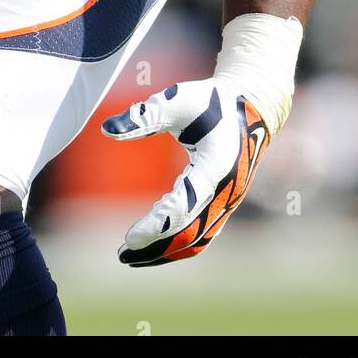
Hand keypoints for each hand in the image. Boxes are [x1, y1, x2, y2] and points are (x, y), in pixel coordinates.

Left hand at [102, 77, 268, 266]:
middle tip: (121, 254)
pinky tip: (155, 243)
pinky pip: (203, 233)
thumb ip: (143, 116)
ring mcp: (229, 200)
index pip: (184, 206)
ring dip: (166, 251)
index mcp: (216, 166)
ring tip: (131, 256)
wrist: (251, 107)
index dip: (156, 225)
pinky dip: (179, 244)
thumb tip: (106, 129)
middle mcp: (227, 191)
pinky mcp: (226, 203)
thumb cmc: (210, 100)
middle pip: (189, 232)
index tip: (130, 237)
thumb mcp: (176, 101)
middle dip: (156, 247)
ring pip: (197, 239)